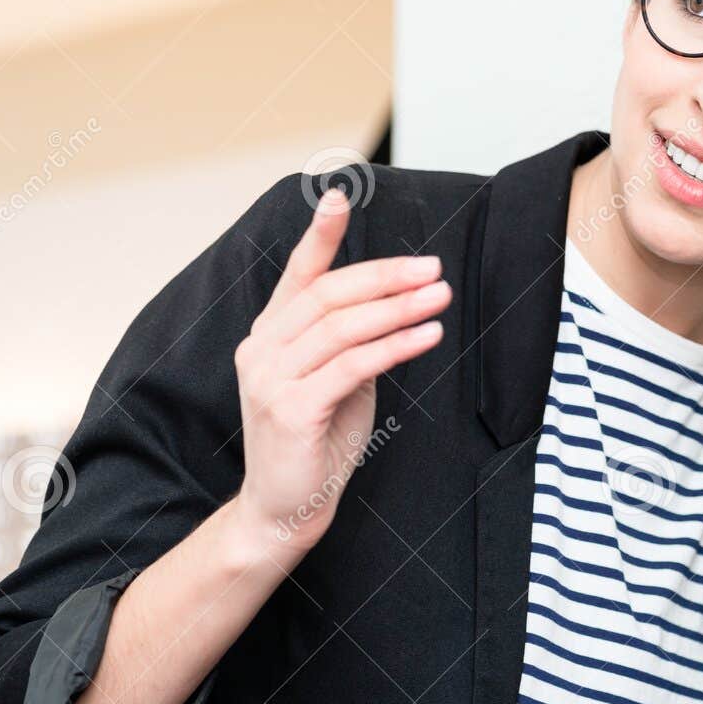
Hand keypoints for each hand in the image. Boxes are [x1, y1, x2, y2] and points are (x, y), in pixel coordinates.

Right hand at [231, 186, 448, 560]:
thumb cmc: (316, 441)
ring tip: (440, 296)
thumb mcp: (337, 380)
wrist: (286, 507)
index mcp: (271, 335)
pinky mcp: (291, 409)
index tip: (338, 196)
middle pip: (329, 295)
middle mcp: (262, 349)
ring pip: (341, 327)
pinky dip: (393, 346)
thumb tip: (398, 305)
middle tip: (433, 268)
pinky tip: (426, 335)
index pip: (298, 275)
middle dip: (385, 276)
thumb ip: (352, 342)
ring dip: (398, 308)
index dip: (319, 235)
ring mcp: (271, 379)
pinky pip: (351, 366)